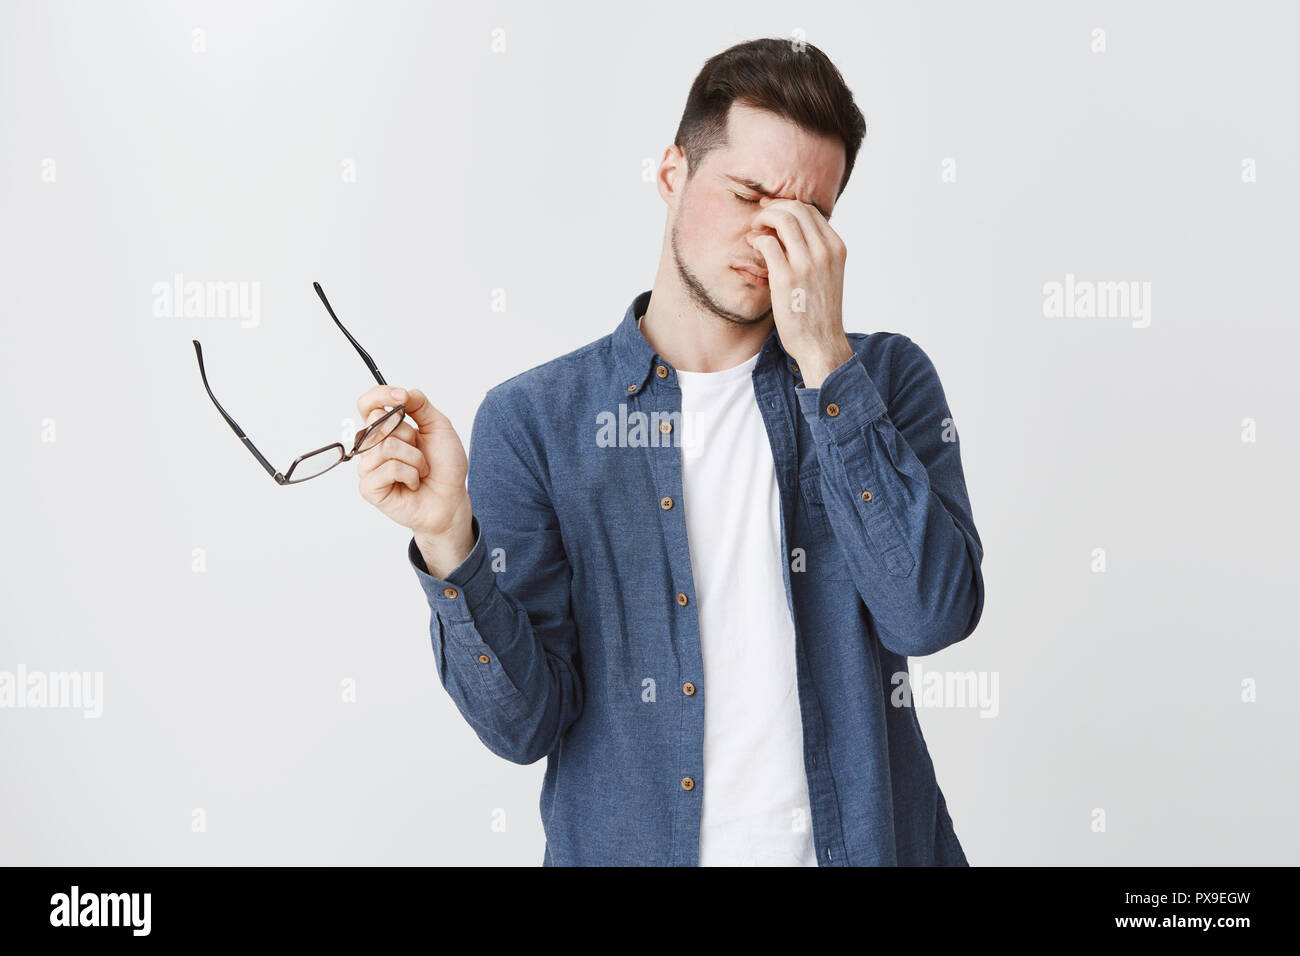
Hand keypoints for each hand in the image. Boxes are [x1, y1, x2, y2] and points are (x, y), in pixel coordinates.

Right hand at [355, 386, 474, 571]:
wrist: (452, 498)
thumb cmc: (444, 466)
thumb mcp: (438, 426)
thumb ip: (419, 404)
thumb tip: (401, 393)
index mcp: (385, 429)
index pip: (367, 404)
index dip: (380, 395)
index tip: (401, 397)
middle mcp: (372, 447)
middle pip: (377, 421)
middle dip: (408, 434)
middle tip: (419, 450)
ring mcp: (368, 467)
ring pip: (386, 445)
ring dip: (415, 458)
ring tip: (420, 470)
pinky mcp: (369, 488)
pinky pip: (389, 468)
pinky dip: (410, 474)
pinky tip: (413, 483)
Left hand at [747, 198, 853, 386]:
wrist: (821, 344)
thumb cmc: (819, 312)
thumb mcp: (828, 275)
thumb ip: (816, 252)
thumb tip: (791, 232)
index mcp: (836, 248)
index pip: (811, 211)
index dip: (788, 206)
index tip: (773, 211)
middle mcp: (825, 252)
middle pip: (796, 209)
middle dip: (774, 208)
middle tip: (760, 219)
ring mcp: (806, 264)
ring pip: (782, 219)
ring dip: (763, 219)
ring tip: (755, 229)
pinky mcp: (786, 278)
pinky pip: (768, 243)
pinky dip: (758, 239)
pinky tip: (754, 246)